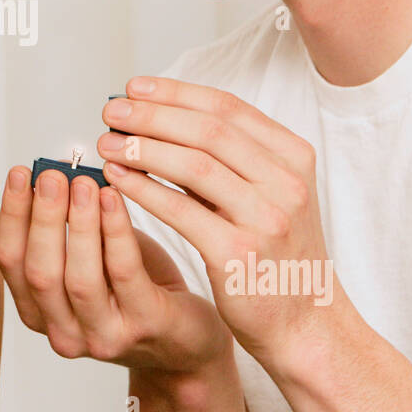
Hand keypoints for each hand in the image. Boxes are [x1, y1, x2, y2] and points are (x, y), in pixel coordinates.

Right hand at [0, 165, 232, 372]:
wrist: (188, 338)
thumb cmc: (138, 289)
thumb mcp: (96, 255)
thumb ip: (72, 224)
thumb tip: (60, 170)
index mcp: (39, 312)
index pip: (11, 262)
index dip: (12, 214)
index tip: (21, 173)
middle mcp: (64, 332)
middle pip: (40, 272)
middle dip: (43, 217)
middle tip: (52, 175)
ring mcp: (104, 336)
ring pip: (79, 278)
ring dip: (79, 224)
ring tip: (85, 183)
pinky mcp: (144, 326)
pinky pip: (125, 273)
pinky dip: (116, 231)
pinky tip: (114, 199)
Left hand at [98, 77, 344, 375]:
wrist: (305, 324)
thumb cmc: (277, 255)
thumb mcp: (269, 194)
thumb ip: (227, 159)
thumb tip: (159, 118)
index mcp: (293, 157)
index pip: (228, 107)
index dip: (175, 92)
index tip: (135, 87)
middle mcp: (285, 182)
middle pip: (208, 130)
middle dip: (153, 115)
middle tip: (112, 111)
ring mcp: (266, 218)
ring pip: (193, 165)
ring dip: (142, 148)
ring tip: (107, 143)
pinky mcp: (239, 254)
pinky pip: (180, 211)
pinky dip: (144, 189)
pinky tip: (118, 179)